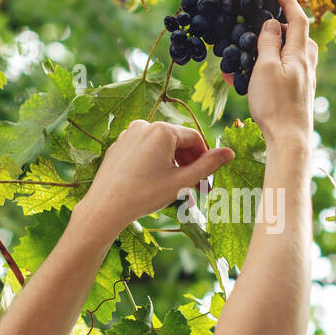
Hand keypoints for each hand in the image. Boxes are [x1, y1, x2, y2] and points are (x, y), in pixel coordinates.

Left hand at [76, 120, 234, 236]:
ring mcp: (129, 135)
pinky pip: (144, 152)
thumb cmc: (144, 194)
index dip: (205, 158)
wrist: (105, 208)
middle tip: (197, 189)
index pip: (194, 138)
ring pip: (160, 149)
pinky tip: (158, 186)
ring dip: (173, 167)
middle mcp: (144, 126)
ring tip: (179, 192)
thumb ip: (208, 165)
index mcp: (162, 131)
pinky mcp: (119, 147)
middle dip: (189, 165)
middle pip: (177, 143)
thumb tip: (229, 152)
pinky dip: (155, 166)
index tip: (208, 178)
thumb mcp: (182, 181)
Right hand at [222, 0, 317, 146]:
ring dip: (272, 49)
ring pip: (290, 55)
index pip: (298, 19)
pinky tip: (251, 80)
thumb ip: (269, 43)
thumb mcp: (266, 68)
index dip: (288, 1)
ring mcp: (304, 80)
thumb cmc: (276, 105)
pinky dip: (268, 70)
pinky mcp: (298, 94)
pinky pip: (283, 74)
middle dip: (281, 26)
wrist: (289, 140)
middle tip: (262, 23)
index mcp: (300, 54)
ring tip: (251, 54)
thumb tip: (273, 23)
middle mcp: (306, 65)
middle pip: (298, 36)